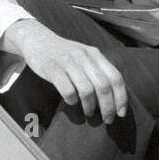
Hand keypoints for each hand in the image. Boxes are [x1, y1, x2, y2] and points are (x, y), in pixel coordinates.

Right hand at [2, 19, 127, 122]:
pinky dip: (72, 100)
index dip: (121, 98)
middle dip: (108, 107)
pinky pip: (67, 90)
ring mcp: (68, 61)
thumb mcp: (84, 56)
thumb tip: (114, 97)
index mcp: (95, 54)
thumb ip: (98, 70)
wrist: (37, 40)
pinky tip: (71, 102)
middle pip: (103, 86)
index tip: (121, 113)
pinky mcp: (52, 68)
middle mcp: (84, 56)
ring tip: (89, 113)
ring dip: (90, 106)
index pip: (115, 77)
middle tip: (107, 120)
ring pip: (87, 90)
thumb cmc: (64, 54)